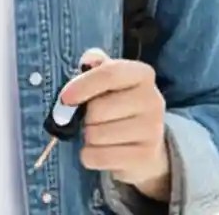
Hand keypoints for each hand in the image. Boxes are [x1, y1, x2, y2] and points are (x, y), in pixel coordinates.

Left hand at [59, 48, 171, 201]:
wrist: (147, 143)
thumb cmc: (120, 104)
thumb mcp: (111, 81)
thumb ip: (97, 66)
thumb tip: (87, 61)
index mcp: (142, 74)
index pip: (110, 74)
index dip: (83, 85)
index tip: (65, 98)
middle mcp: (153, 100)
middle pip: (98, 109)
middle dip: (84, 117)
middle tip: (89, 119)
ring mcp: (152, 130)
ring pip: (97, 135)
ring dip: (88, 137)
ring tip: (98, 133)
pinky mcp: (145, 157)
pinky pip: (100, 157)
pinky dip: (90, 155)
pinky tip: (100, 150)